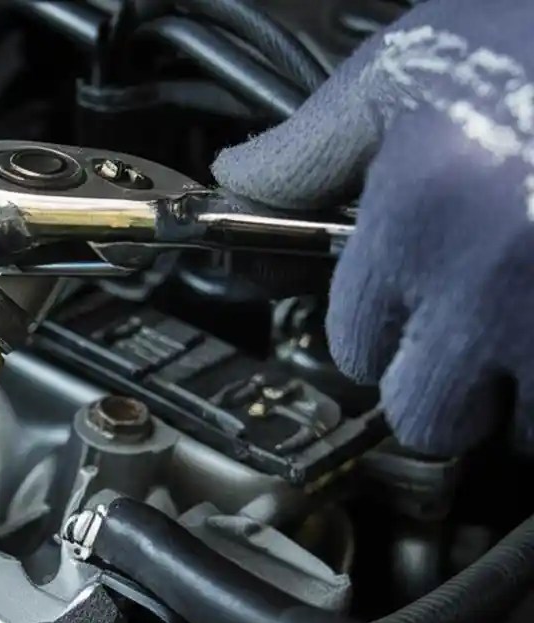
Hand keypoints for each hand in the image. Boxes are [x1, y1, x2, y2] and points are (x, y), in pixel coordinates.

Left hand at [212, 0, 533, 454]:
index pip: (353, 346)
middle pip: (428, 416)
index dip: (376, 328)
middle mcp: (497, 284)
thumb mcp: (410, 69)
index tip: (403, 303)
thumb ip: (313, 143)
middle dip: (441, 384)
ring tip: (533, 311)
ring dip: (525, 394)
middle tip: (469, 327)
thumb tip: (238, 178)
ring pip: (525, 431)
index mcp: (422, 214)